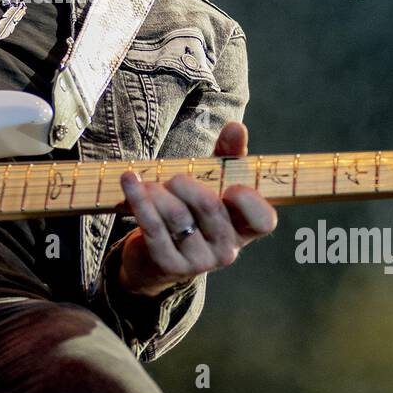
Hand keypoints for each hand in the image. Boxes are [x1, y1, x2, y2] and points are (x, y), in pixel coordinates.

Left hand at [117, 121, 276, 296]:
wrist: (154, 256)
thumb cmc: (192, 212)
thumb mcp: (212, 183)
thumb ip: (227, 156)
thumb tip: (236, 127)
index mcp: (244, 229)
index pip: (263, 221)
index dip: (251, 203)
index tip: (233, 186)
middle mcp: (226, 249)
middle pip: (211, 208)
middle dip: (188, 184)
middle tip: (174, 177)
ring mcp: (198, 261)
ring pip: (178, 217)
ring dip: (159, 191)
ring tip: (148, 182)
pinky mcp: (168, 265)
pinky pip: (153, 227)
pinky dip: (140, 199)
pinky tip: (130, 181)